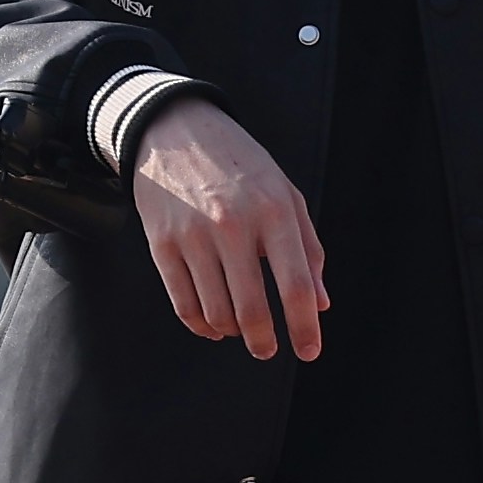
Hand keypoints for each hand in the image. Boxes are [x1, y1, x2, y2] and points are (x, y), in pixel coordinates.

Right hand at [128, 98, 325, 361]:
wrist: (175, 130)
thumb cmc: (241, 166)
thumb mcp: (286, 195)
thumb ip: (308, 249)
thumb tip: (320, 304)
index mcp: (273, 211)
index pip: (295, 284)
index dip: (305, 327)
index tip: (309, 352)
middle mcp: (233, 225)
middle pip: (253, 308)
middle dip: (264, 342)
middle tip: (268, 350)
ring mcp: (193, 236)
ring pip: (216, 312)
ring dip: (233, 331)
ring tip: (241, 328)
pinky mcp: (162, 244)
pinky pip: (183, 304)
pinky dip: (201, 326)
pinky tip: (214, 326)